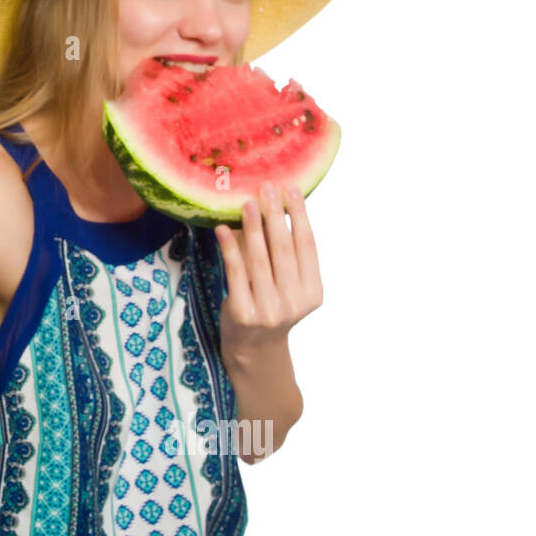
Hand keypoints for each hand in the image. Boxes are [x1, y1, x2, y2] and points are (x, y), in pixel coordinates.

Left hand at [213, 182, 322, 360]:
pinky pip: (235, 273)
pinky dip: (229, 248)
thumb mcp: (286, 285)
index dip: (299, 216)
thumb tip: (270, 205)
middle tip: (266, 187)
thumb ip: (283, 254)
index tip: (291, 190)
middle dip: (274, 215)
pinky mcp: (243, 314)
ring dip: (252, 227)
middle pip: (283, 250)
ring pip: (259, 259)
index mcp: (312, 292)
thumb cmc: (269, 306)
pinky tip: (222, 229)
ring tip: (246, 203)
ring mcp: (269, 310)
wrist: (253, 349)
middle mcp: (294, 303)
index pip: (307, 246)